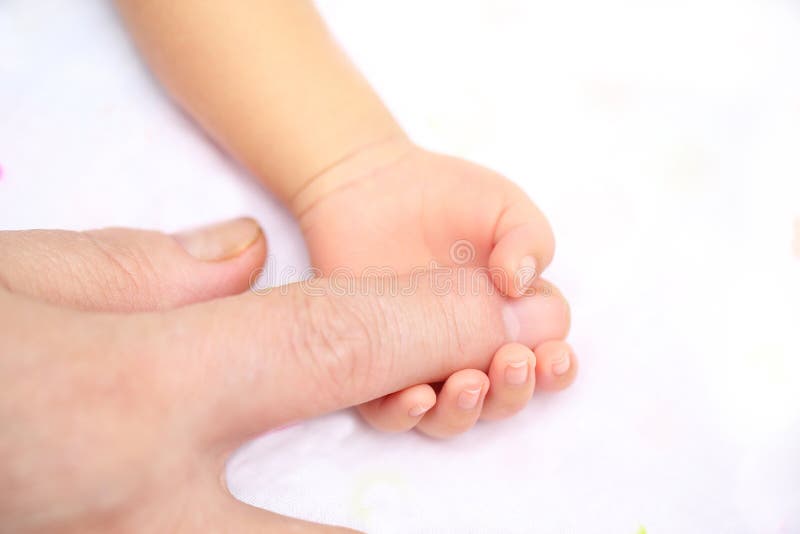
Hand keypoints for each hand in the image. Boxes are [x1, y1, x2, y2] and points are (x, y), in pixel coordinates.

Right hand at [0, 218, 554, 530]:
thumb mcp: (30, 279)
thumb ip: (158, 271)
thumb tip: (249, 260)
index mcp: (133, 394)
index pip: (329, 344)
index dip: (429, 322)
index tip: (495, 310)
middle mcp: (138, 505)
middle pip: (329, 502)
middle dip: (416, 455)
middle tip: (487, 401)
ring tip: (417, 483)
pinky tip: (304, 521)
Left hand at [296, 139, 575, 436]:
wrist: (369, 183)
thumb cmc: (445, 195)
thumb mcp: (503, 207)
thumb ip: (529, 241)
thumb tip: (522, 289)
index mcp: (512, 317)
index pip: (544, 360)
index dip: (553, 368)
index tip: (549, 355)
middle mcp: (471, 346)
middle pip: (503, 396)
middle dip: (514, 390)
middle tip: (510, 362)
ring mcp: (423, 358)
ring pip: (452, 413)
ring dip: (466, 411)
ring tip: (467, 384)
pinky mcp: (376, 362)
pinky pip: (388, 408)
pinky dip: (404, 413)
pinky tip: (415, 398)